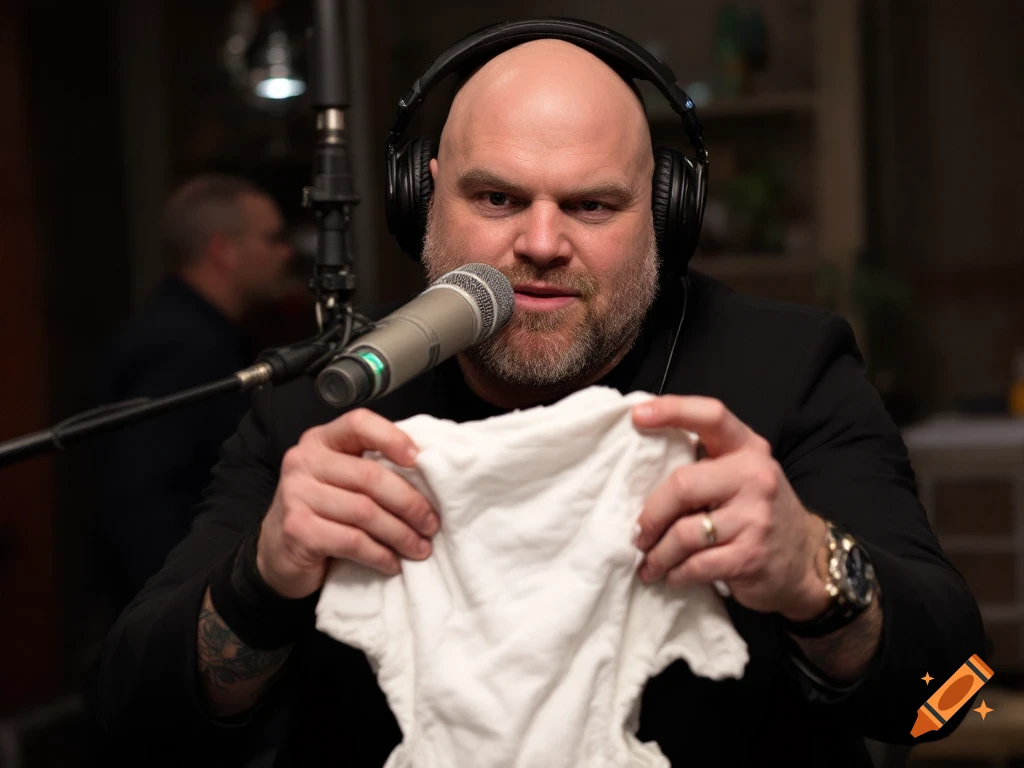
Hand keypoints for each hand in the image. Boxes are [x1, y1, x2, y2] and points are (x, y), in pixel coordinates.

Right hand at [256, 408, 438, 598]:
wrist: (278, 554)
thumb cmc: (322, 513)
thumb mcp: (341, 480)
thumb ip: (372, 468)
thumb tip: (429, 474)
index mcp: (321, 440)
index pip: (359, 424)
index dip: (392, 438)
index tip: (419, 460)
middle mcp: (304, 461)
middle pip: (370, 476)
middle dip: (410, 503)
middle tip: (432, 524)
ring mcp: (297, 495)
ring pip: (365, 512)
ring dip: (400, 534)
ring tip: (419, 547)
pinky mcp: (297, 529)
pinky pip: (352, 541)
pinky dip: (380, 555)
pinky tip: (392, 563)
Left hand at [632, 396, 830, 620]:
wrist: (808, 559)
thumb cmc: (758, 511)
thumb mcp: (742, 475)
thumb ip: (705, 464)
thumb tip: (641, 468)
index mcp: (748, 449)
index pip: (711, 416)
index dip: (672, 411)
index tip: (637, 416)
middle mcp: (755, 477)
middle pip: (682, 486)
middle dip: (651, 515)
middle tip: (639, 533)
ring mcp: (755, 518)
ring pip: (684, 533)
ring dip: (658, 553)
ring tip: (649, 562)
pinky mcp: (750, 556)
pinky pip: (696, 565)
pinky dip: (677, 573)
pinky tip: (672, 576)